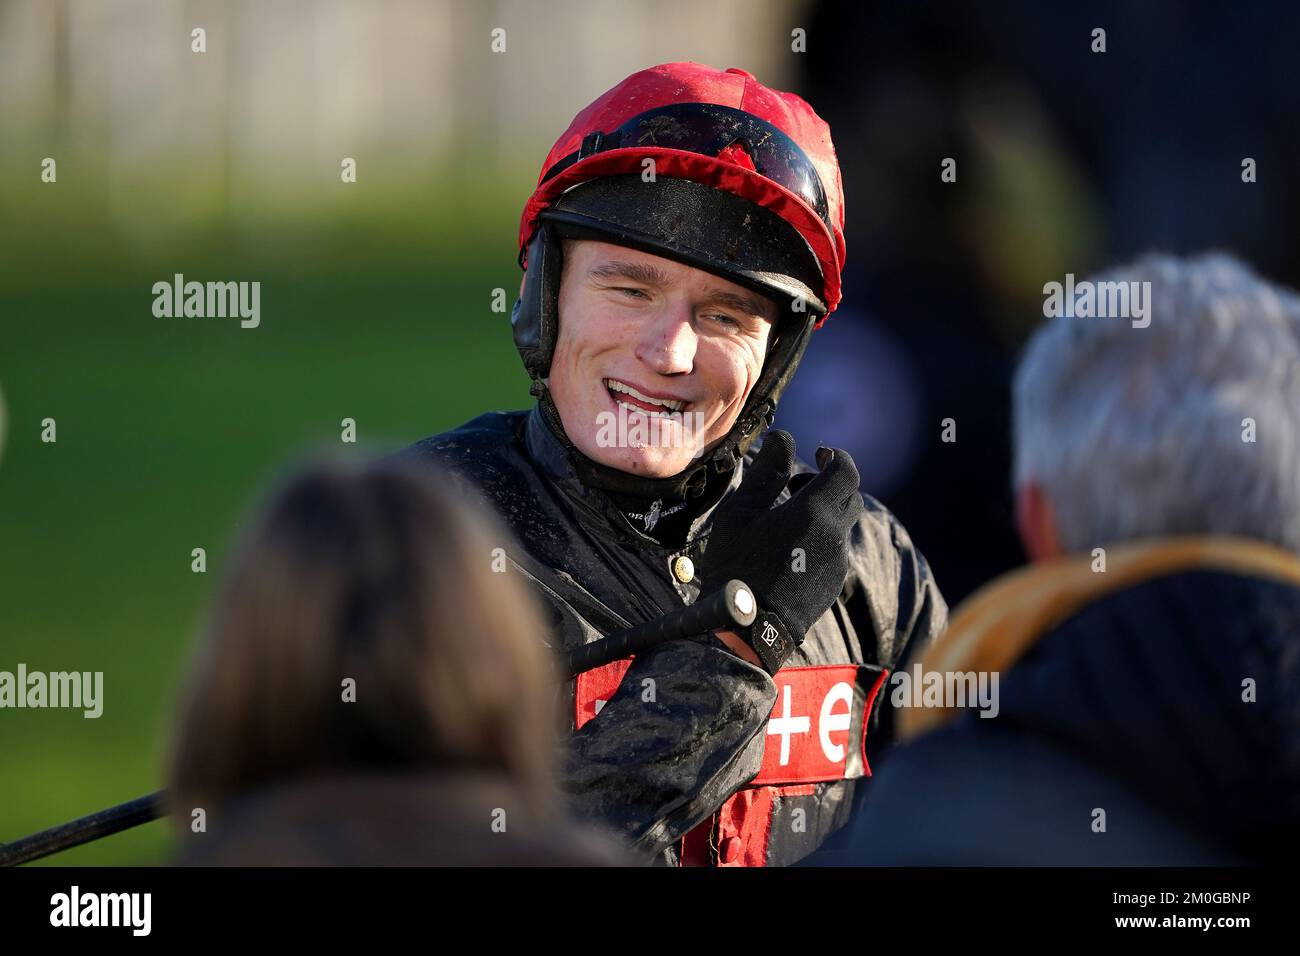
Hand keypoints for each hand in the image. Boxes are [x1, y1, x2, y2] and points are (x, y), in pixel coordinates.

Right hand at [697, 430, 864, 673]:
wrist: (747, 629)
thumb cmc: (739, 565)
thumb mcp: (742, 511)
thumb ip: (767, 470)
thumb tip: (784, 438)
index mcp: (816, 512)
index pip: (846, 471)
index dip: (835, 457)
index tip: (818, 453)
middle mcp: (835, 536)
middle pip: (850, 498)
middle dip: (829, 484)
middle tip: (797, 485)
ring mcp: (837, 564)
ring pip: (841, 527)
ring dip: (823, 513)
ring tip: (787, 519)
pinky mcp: (831, 586)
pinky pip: (834, 552)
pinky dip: (820, 539)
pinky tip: (788, 550)